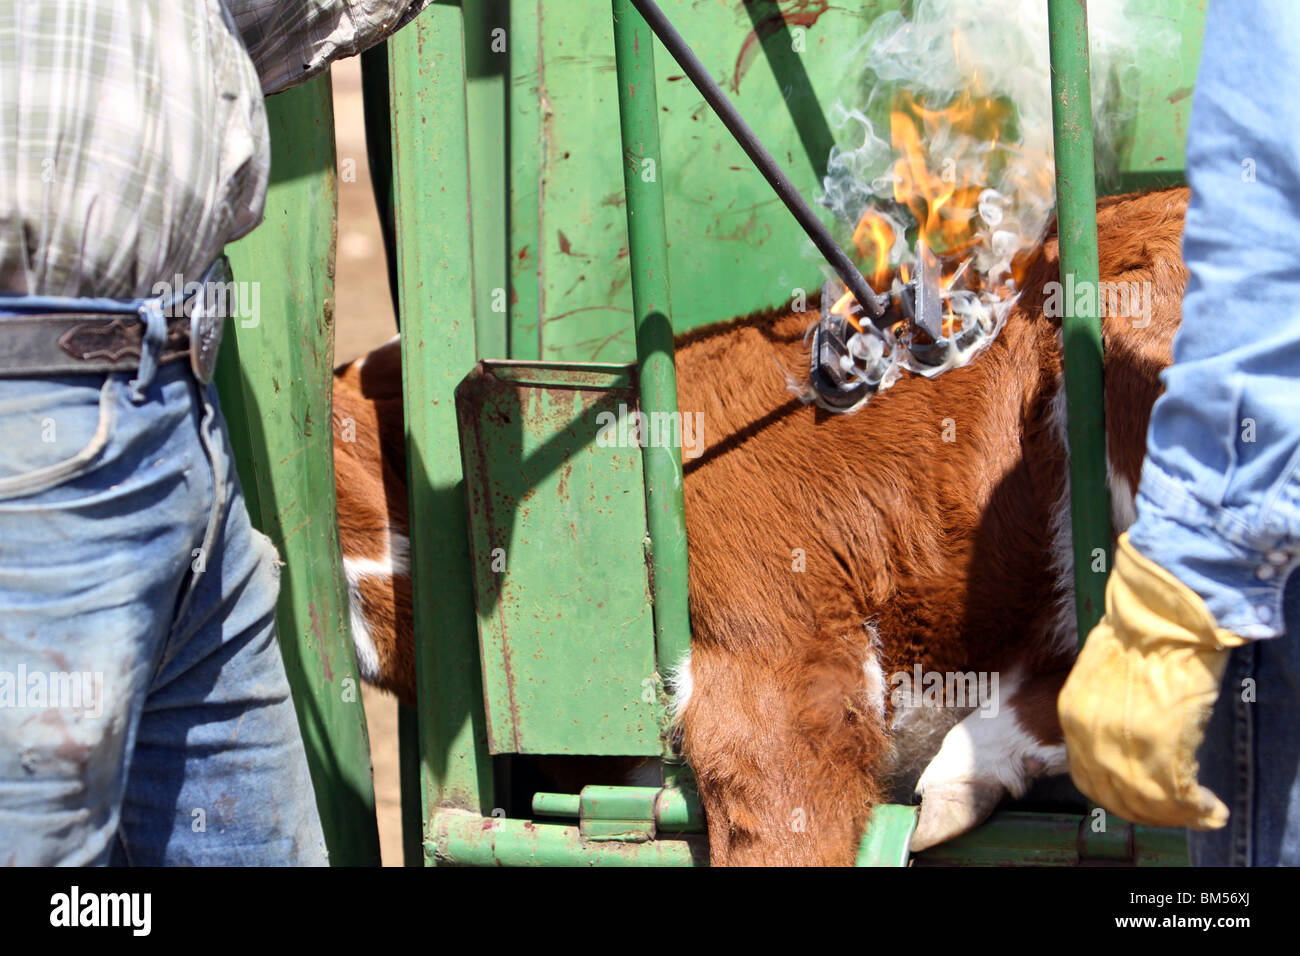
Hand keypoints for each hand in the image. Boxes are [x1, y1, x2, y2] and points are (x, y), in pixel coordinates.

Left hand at [1058, 533, 1245, 828]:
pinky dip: (1198, 809)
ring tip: (1199, 810)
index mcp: (1073, 715)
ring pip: (1147, 803)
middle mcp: (1090, 736)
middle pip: (1115, 797)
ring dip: (1175, 814)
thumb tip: (1124, 737)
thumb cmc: (1140, 634)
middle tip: (1174, 813)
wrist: (1160, 614)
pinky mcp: (1160, 746)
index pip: (1087, 777)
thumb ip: (1103, 710)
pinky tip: (1211, 807)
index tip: (1140, 801)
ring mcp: (1123, 744)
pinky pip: (1177, 797)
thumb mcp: (1101, 675)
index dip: (1116, 795)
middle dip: (1147, 812)